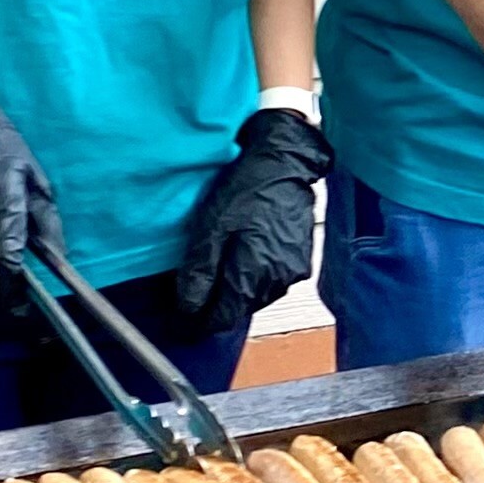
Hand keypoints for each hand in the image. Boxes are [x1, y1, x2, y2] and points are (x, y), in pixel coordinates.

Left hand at [173, 106, 333, 334]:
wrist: (286, 162)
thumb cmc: (248, 187)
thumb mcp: (211, 227)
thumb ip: (199, 272)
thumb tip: (188, 308)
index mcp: (251, 278)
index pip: (221, 320)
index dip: (198, 320)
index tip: (182, 313)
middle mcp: (276, 283)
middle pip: (238, 309)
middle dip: (217, 300)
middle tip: (197, 279)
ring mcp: (292, 272)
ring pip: (254, 295)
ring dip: (237, 286)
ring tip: (222, 258)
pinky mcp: (300, 260)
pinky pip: (270, 279)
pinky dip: (255, 272)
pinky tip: (245, 249)